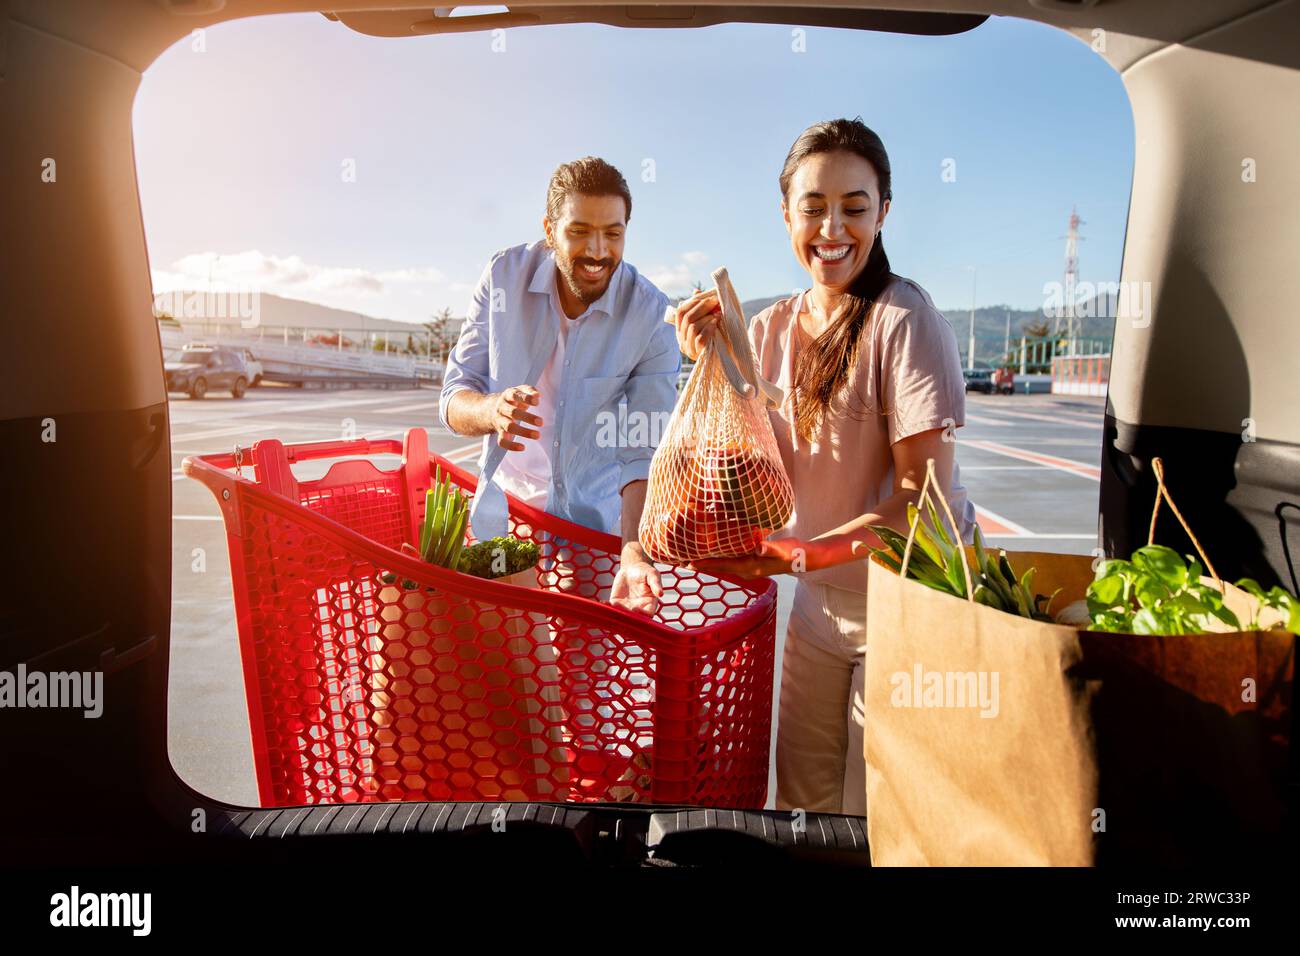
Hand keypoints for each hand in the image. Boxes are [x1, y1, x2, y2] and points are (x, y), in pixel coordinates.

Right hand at [491, 384, 541, 450]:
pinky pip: (502, 441)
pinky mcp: (499, 432)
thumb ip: (529, 390)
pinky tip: (522, 447)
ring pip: (508, 427)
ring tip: (537, 435)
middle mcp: (502, 408)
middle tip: (541, 422)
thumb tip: (537, 395)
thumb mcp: (519, 391)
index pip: (515, 395)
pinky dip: (511, 445)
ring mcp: (500, 420)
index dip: (526, 398)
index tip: (537, 402)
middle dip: (527, 418)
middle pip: (513, 413)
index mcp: (508, 395)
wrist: (489, 409)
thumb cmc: (511, 400)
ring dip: (523, 432)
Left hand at [610, 545, 663, 615]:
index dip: (642, 615)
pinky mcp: (616, 604)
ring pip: (621, 615)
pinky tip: (603, 604)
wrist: (632, 568)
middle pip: (633, 619)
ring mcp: (627, 608)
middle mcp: (638, 609)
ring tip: (611, 606)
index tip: (636, 609)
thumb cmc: (645, 572)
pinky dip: (606, 607)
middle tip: (621, 611)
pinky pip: (611, 608)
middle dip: (627, 617)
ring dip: (615, 613)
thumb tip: (661, 594)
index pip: (648, 615)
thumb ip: (655, 584)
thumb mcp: (652, 575)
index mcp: (650, 605)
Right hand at [670, 289, 721, 361]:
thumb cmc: (718, 339)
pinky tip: (716, 323)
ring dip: (707, 318)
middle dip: (703, 307)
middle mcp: (682, 340)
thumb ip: (701, 309)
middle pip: (687, 318)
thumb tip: (696, 291)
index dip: (693, 302)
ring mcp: (688, 349)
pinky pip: (699, 339)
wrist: (727, 360)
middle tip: (716, 302)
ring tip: (718, 314)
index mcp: (681, 331)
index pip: (681, 312)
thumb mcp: (709, 322)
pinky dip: (708, 328)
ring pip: (693, 327)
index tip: (709, 297)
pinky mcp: (697, 354)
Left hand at [689, 538, 813, 578]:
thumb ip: (770, 548)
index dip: (706, 564)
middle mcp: (747, 570)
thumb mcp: (782, 549)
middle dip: (703, 564)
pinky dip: (722, 557)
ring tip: (694, 558)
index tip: (688, 562)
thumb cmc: (793, 552)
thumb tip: (759, 548)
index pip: (722, 565)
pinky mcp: (753, 563)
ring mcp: (750, 568)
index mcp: (749, 567)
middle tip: (682, 561)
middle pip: (719, 567)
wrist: (804, 558)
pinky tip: (717, 552)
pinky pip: (733, 561)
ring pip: (725, 565)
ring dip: (710, 562)